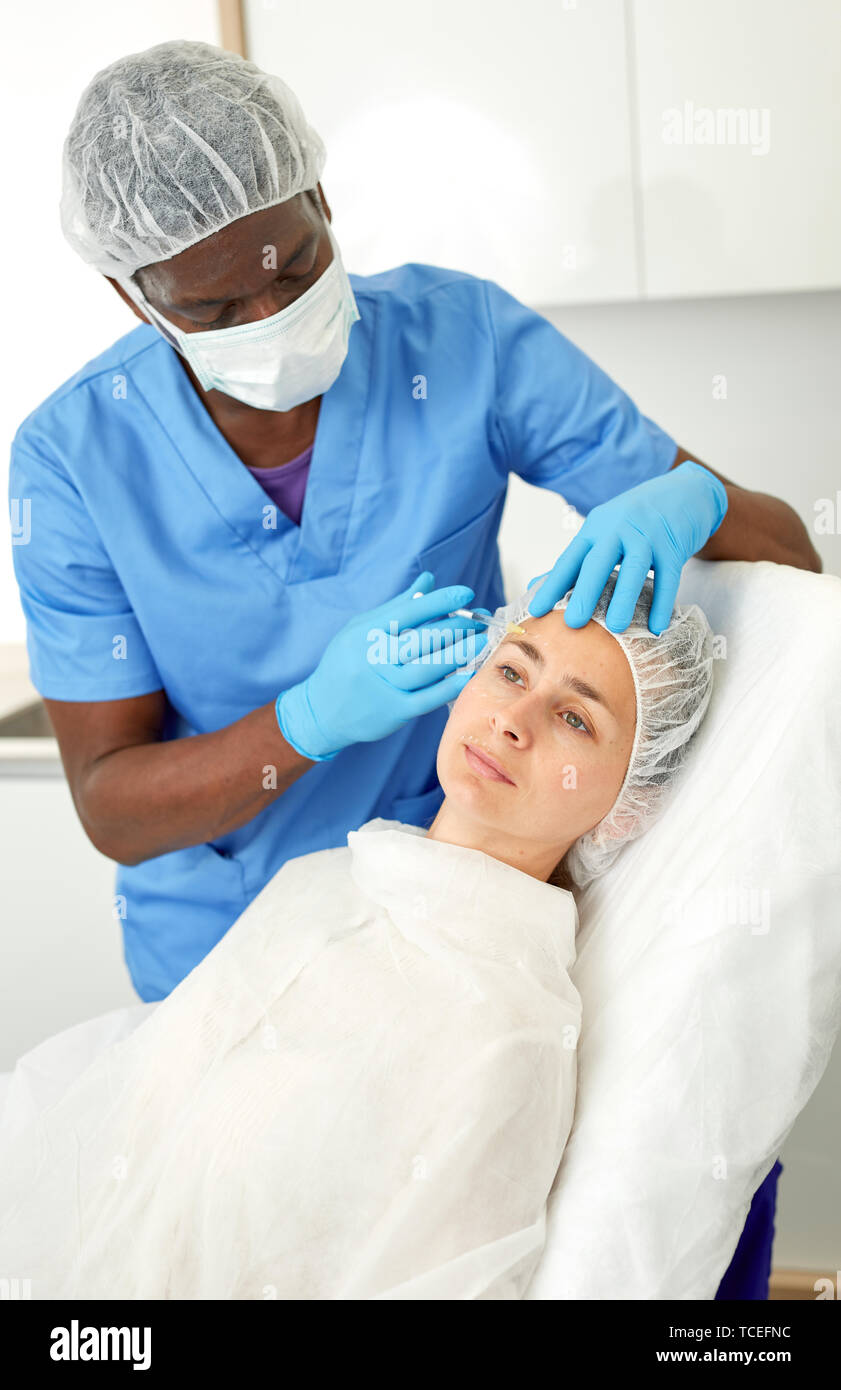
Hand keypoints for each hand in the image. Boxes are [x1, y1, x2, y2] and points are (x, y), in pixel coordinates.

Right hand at [276, 572, 487, 759]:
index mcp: (367, 632)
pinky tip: (469, 674)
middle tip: (481, 620)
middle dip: (457, 626)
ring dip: (460, 653)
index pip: (408, 611)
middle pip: (422, 638)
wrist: (320, 711)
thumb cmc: (345, 664)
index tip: (466, 594)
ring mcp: (384, 686)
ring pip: (428, 667)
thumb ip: (397, 606)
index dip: (440, 601)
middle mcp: (374, 658)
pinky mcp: (393, 711)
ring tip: (482, 643)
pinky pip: (427, 698)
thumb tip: (428, 580)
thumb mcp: (361, 629)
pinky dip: (450, 686)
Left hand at [527, 461, 727, 634]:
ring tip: (616, 628)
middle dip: (585, 592)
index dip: (553, 585)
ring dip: (625, 598)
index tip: (535, 611)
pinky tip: (657, 627)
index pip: (570, 559)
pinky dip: (663, 603)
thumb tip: (534, 587)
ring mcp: (648, 535)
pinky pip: (669, 577)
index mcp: (595, 528)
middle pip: (599, 561)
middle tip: (573, 623)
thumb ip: (574, 561)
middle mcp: (618, 528)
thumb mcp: (603, 532)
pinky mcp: (673, 545)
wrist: (685, 491)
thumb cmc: (636, 520)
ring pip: (635, 568)